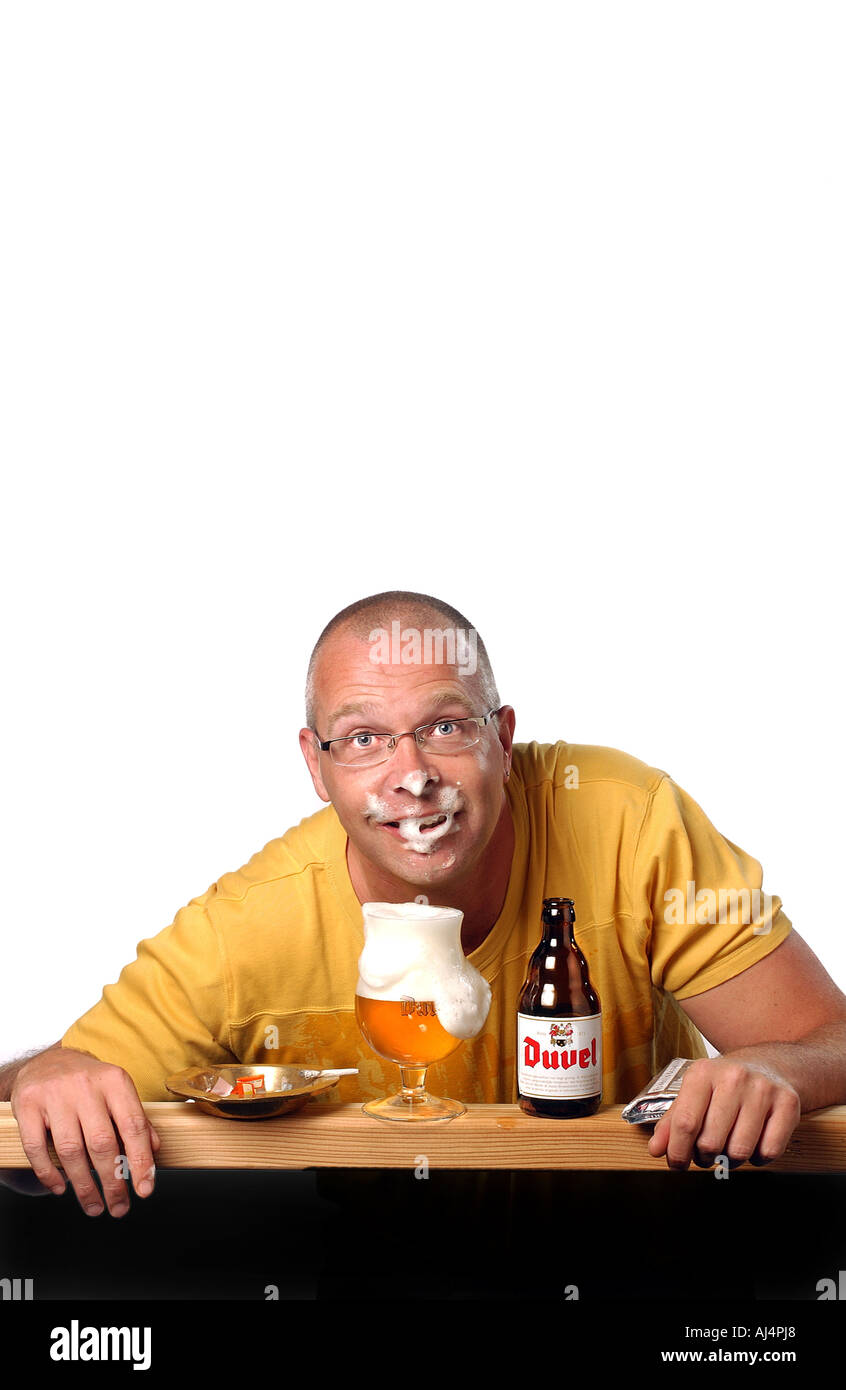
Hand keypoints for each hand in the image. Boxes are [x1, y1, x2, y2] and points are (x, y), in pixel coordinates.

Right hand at [10, 1046, 159, 1216]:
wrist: (46, 1062)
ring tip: (95, 1206)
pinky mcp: (27, 1104)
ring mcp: (54, 1094)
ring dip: (84, 1186)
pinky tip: (61, 1189)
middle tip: (119, 1207)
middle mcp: (86, 1085)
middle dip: (113, 1182)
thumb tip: (153, 1150)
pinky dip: (49, 1174)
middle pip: (102, 1143)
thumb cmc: (88, 1084)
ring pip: (71, 1150)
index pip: (133, 1126)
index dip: (141, 1162)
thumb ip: (135, 1119)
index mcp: (114, 1081)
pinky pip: (36, 1148)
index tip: (144, 1190)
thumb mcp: (117, 1092)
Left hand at [646, 1056, 800, 1170]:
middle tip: (706, 1153)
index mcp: (703, 1073)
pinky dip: (758, 1158)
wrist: (770, 1064)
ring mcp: (763, 1089)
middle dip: (704, 1157)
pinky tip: (754, 1143)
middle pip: (711, 1142)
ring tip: (729, 1147)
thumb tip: (656, 1149)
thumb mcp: (695, 1093)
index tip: (677, 1164)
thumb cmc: (725, 1084)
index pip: (685, 1122)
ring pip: (740, 1151)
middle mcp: (733, 1077)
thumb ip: (672, 1121)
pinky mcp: (788, 1103)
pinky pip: (769, 1151)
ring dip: (731, 1160)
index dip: (678, 1151)